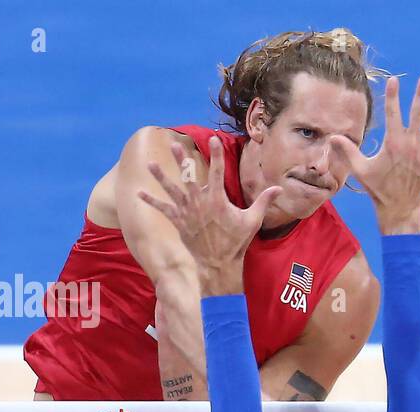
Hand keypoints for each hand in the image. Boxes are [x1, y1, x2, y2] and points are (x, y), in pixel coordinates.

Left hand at [138, 137, 280, 295]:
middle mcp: (200, 202)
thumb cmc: (236, 242)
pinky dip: (151, 201)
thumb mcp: (252, 220)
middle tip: (175, 145)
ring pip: (172, 190)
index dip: (215, 154)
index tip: (212, 139)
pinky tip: (139, 192)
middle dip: (182, 160)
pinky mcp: (179, 222)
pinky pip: (163, 209)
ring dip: (161, 177)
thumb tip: (280, 189)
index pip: (217, 171)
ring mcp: (187, 212)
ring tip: (150, 164)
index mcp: (218, 199)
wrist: (218, 264)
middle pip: (189, 176)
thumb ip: (264, 201)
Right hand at [328, 75, 419, 233]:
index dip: (393, 95)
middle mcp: (411, 144)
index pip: (392, 113)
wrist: (400, 210)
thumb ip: (347, 151)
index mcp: (393, 143)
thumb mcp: (360, 169)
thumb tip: (331, 137)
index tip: (394, 80)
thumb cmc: (378, 189)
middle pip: (418, 114)